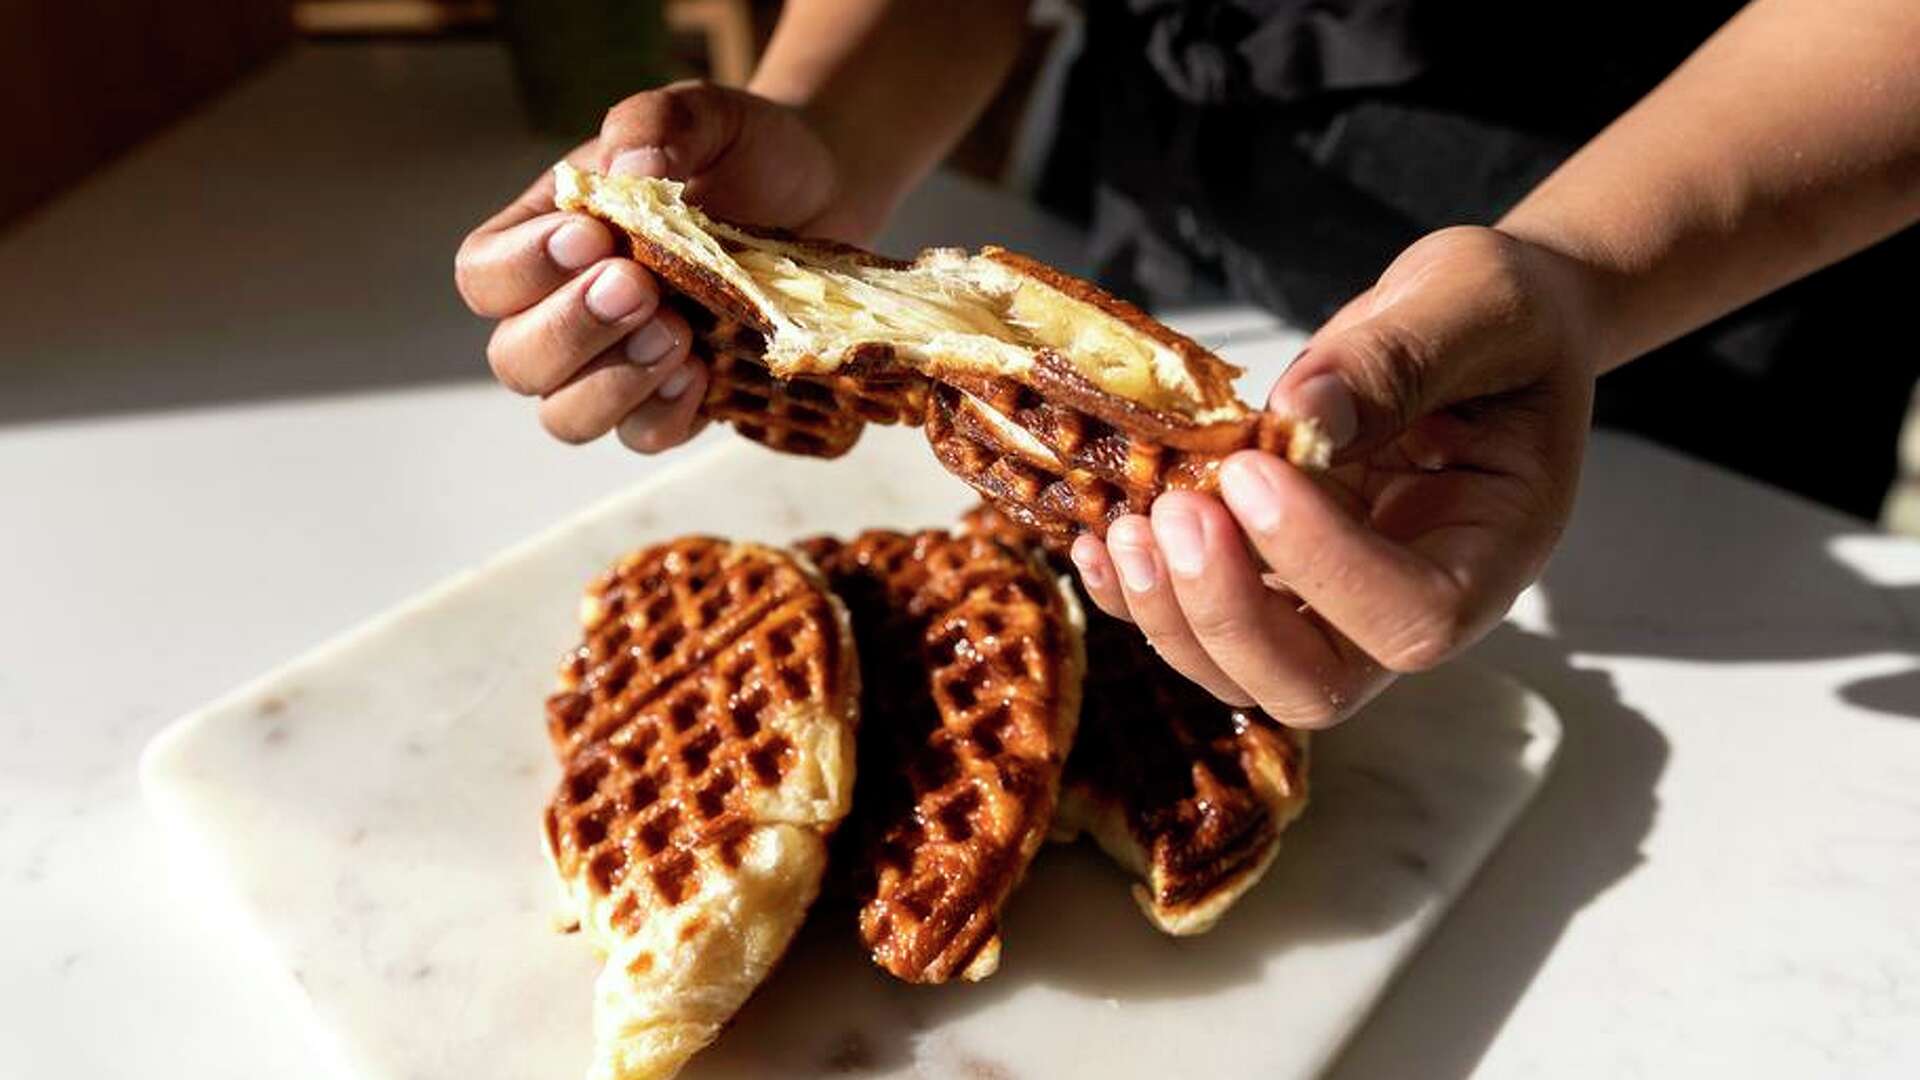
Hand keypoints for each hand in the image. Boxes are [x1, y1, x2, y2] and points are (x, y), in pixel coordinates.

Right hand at [454, 81, 847, 452]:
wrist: (822, 195)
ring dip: (613, 384)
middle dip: (571, 331)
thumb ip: (657, 122)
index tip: (594, 236)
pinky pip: (645, 436)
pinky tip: (702, 373)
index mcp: (546, 239)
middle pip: (516, 360)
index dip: (525, 269)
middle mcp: (567, 312)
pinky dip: (665, 414)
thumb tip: (629, 163)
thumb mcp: (705, 115)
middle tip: (640, 286)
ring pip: (567, 415)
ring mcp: (619, 366)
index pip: (485, 277)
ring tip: (677, 334)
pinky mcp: (678, 400)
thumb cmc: (743, 152)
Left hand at [1071, 226, 1600, 726]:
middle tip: (1173, 514)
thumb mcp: (1474, 306)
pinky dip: (1138, 597)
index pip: (1414, 617)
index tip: (1254, 474)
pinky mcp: (1271, 574)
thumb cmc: (1502, 318)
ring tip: (1127, 526)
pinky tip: (1099, 540)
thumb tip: (1299, 415)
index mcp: (1491, 552)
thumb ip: (1400, 360)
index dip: (1324, 566)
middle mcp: (1410, 601)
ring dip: (1171, 615)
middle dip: (1230, 617)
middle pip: (1318, 684)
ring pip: (1245, 673)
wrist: (1472, 326)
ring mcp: (1333, 602)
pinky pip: (1199, 624)